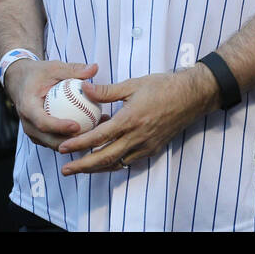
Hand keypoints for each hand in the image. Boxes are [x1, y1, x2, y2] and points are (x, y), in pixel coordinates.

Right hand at [3, 59, 101, 151]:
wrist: (19, 81)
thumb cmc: (37, 74)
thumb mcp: (54, 68)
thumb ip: (74, 70)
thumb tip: (94, 68)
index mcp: (28, 107)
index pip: (42, 122)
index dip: (59, 127)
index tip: (77, 125)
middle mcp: (28, 123)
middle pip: (49, 139)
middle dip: (71, 141)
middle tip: (92, 134)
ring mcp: (32, 132)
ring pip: (53, 144)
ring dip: (73, 142)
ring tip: (95, 132)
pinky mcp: (39, 135)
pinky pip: (54, 141)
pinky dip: (70, 139)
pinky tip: (90, 131)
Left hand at [55, 66, 217, 174]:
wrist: (191, 97)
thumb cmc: (163, 87)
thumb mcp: (133, 84)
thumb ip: (107, 90)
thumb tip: (84, 89)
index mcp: (130, 120)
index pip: (98, 137)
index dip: (79, 144)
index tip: (63, 148)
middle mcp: (137, 137)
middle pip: (104, 158)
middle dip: (83, 166)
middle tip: (65, 169)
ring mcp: (145, 146)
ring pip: (116, 164)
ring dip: (96, 168)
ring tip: (80, 169)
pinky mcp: (152, 149)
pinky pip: (129, 161)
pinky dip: (114, 163)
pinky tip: (104, 160)